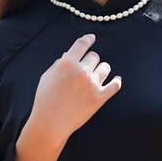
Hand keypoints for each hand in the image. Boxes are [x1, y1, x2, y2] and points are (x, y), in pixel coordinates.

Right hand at [28, 32, 121, 146]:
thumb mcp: (47, 77)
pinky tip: (116, 80)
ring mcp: (92, 84)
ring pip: (105, 67)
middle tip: (86, 68)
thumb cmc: (45, 100)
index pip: (81, 44)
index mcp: (67, 63)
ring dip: (101, 69)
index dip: (88, 39)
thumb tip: (68, 55)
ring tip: (97, 75)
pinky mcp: (100, 98)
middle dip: (91, 60)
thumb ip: (59, 64)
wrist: (50, 123)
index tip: (92, 38)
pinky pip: (115, 85)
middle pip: (94, 56)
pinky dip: (116, 81)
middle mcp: (81, 71)